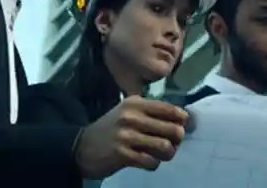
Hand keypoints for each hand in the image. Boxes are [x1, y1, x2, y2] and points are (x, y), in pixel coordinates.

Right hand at [74, 96, 188, 178]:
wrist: (81, 147)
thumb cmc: (111, 129)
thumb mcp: (128, 112)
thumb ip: (152, 113)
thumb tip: (185, 119)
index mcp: (135, 103)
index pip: (169, 109)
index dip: (182, 119)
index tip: (183, 126)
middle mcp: (131, 117)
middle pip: (172, 129)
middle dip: (177, 139)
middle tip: (173, 144)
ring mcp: (126, 136)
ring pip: (165, 146)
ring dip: (168, 153)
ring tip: (162, 154)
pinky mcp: (122, 155)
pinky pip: (151, 161)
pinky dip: (154, 164)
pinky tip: (148, 161)